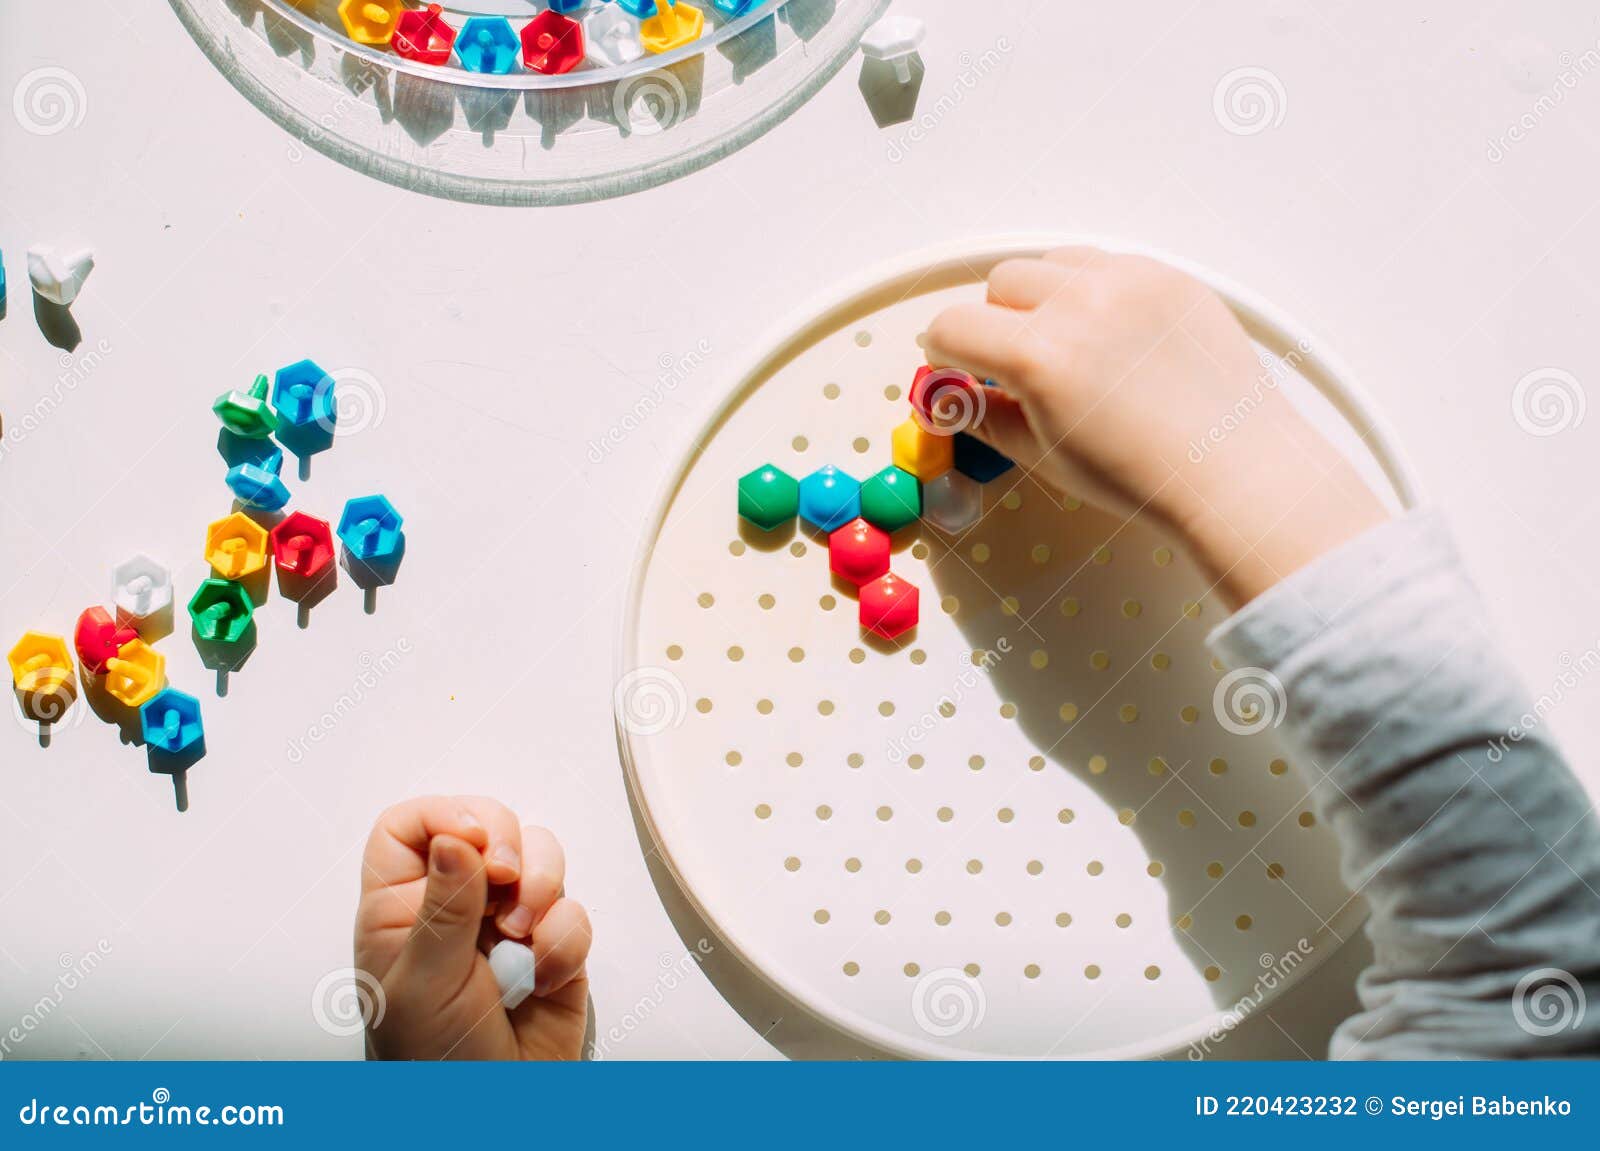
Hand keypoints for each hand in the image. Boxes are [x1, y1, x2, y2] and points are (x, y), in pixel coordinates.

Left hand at [355, 796, 592, 1059]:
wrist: (494, 1119)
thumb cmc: (430, 1067)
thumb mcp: (421, 987)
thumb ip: (440, 910)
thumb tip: (453, 838)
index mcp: (400, 909)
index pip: (411, 826)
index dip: (444, 815)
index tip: (473, 838)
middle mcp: (455, 906)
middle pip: (488, 825)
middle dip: (509, 845)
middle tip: (507, 877)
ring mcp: (507, 922)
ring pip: (540, 858)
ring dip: (543, 888)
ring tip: (523, 936)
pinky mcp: (554, 946)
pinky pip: (574, 912)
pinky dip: (565, 941)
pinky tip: (541, 980)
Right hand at [921, 247, 1387, 606]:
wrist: (1230, 466)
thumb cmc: (1137, 474)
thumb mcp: (1042, 454)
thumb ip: (983, 416)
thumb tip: (948, 396)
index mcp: (1039, 355)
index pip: (952, 326)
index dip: (945, 354)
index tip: (958, 370)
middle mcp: (1080, 303)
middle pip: (1000, 281)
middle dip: (995, 320)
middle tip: (1018, 363)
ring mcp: (1129, 280)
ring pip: (1052, 261)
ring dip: (1042, 295)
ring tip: (1068, 341)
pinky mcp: (1168, 275)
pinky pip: (1107, 263)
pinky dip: (1094, 291)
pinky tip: (1114, 336)